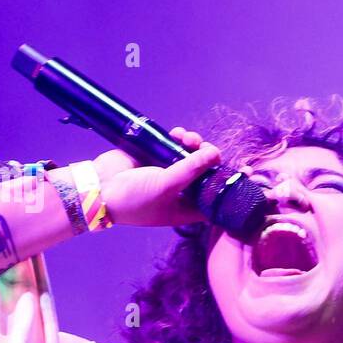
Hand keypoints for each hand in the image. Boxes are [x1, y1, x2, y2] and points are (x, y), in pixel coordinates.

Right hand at [89, 127, 221, 227]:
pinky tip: (177, 133)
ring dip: (194, 144)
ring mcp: (168, 174)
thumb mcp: (167, 185)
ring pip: (191, 157)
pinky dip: (179, 139)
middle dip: (209, 158)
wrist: (99, 187)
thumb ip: (192, 169)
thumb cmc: (134, 198)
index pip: (214, 200)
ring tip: (187, 137)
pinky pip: (174, 147)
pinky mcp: (157, 158)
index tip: (243, 171)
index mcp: (185, 208)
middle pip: (205, 173)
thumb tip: (215, 153)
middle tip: (205, 148)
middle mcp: (180, 192)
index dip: (228, 187)